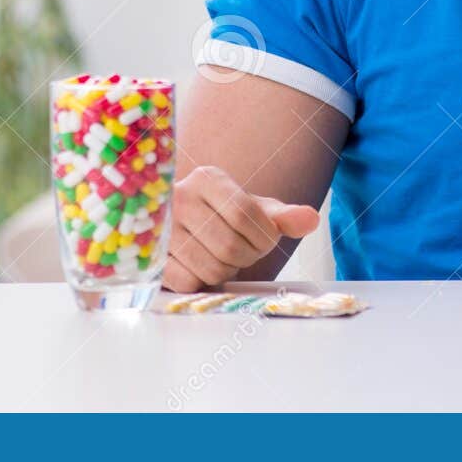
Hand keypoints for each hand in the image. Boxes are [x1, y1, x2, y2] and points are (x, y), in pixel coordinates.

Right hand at [163, 164, 320, 291]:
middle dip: (247, 258)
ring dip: (226, 272)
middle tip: (244, 253)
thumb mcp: (254, 210)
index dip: (264, 238)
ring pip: (210, 268)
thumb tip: (311, 219)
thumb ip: (283, 216)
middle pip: (229, 246)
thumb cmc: (222, 216)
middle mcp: (178, 197)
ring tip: (221, 258)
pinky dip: (203, 282)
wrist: (178, 224)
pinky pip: (188, 282)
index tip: (264, 240)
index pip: (245, 215)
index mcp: (207, 179)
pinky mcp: (149, 256)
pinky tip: (200, 267)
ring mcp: (159, 228)